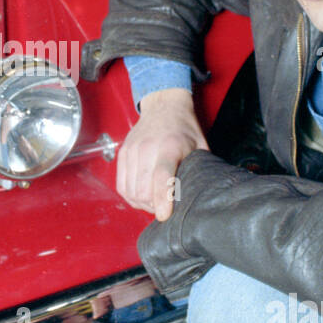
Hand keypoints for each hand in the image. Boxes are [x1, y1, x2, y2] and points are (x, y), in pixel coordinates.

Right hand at [116, 88, 208, 220]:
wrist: (163, 106)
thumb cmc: (184, 129)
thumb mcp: (199, 146)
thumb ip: (199, 170)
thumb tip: (201, 197)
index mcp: (170, 146)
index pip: (161, 177)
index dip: (162, 200)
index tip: (164, 215)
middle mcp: (147, 148)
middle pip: (143, 190)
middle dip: (153, 206)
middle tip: (165, 207)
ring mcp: (132, 150)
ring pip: (130, 191)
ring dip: (142, 203)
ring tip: (154, 202)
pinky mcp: (122, 154)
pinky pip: (121, 185)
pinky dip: (130, 196)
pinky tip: (142, 196)